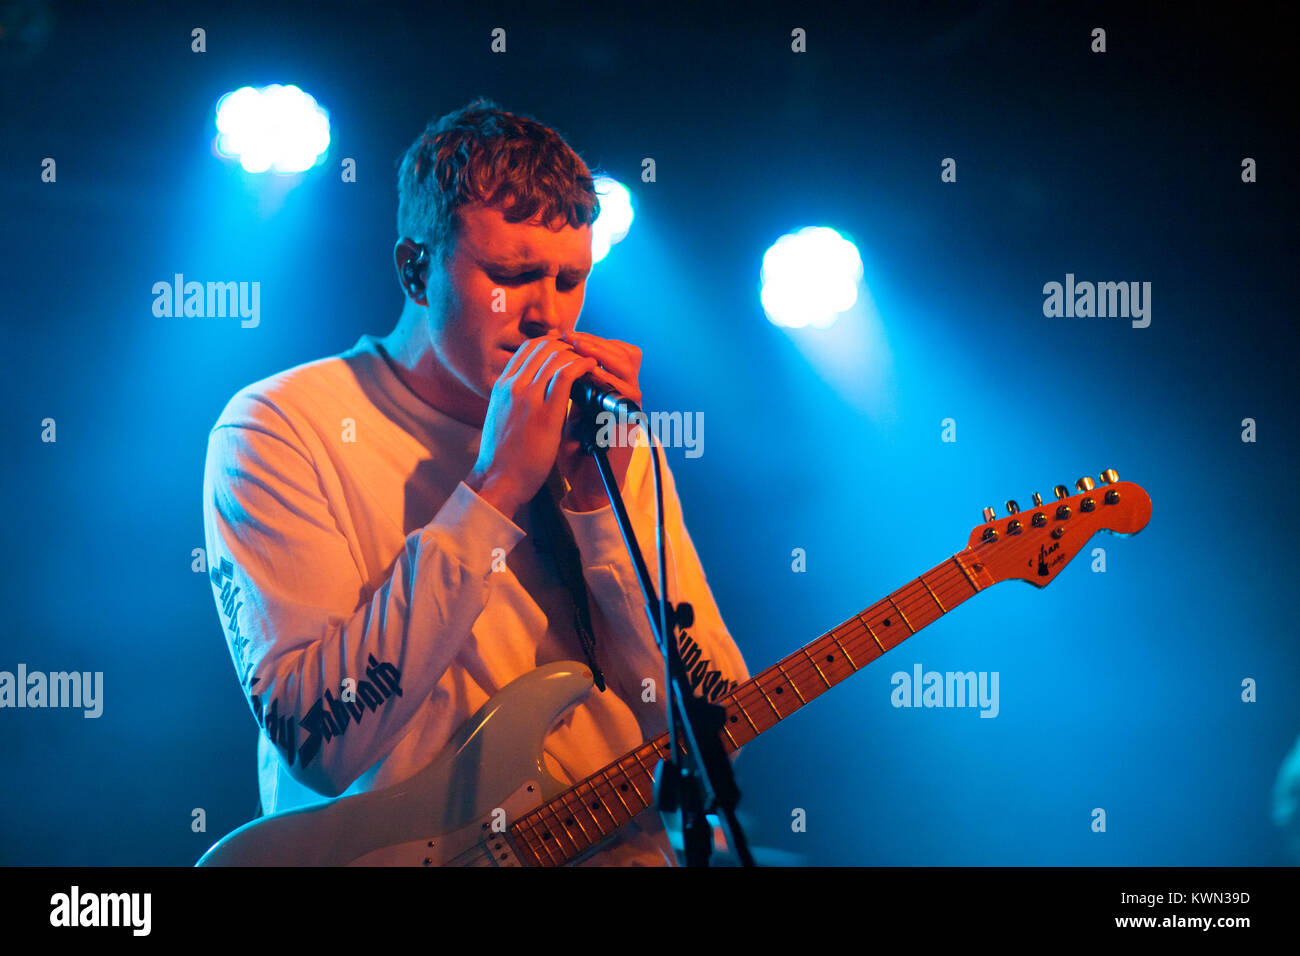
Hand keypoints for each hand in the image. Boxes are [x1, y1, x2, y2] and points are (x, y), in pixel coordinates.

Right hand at [465, 334, 597, 515]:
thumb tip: (537, 389)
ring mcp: (527, 397)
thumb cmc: (504, 454)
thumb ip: (517, 399)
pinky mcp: (545, 412)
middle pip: (544, 346)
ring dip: (578, 355)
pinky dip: (582, 366)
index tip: (568, 353)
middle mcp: (512, 385)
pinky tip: (591, 370)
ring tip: (592, 364)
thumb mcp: (504, 416)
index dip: (553, 345)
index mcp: (502, 385)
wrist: (498, 480)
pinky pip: (566, 375)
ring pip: (556, 356)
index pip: (529, 348)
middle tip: (584, 356)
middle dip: (568, 347)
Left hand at [555, 330, 642, 511]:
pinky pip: (630, 392)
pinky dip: (612, 379)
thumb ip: (562, 386)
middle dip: (597, 342)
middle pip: (626, 352)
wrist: (583, 484)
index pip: (610, 351)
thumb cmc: (570, 450)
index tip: (564, 334)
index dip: (590, 340)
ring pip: (631, 366)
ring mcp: (629, 407)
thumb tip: (545, 357)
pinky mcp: (631, 422)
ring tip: (580, 349)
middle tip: (572, 338)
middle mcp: (623, 394)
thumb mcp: (562, 411)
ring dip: (605, 354)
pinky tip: (590, 373)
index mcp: (608, 389)